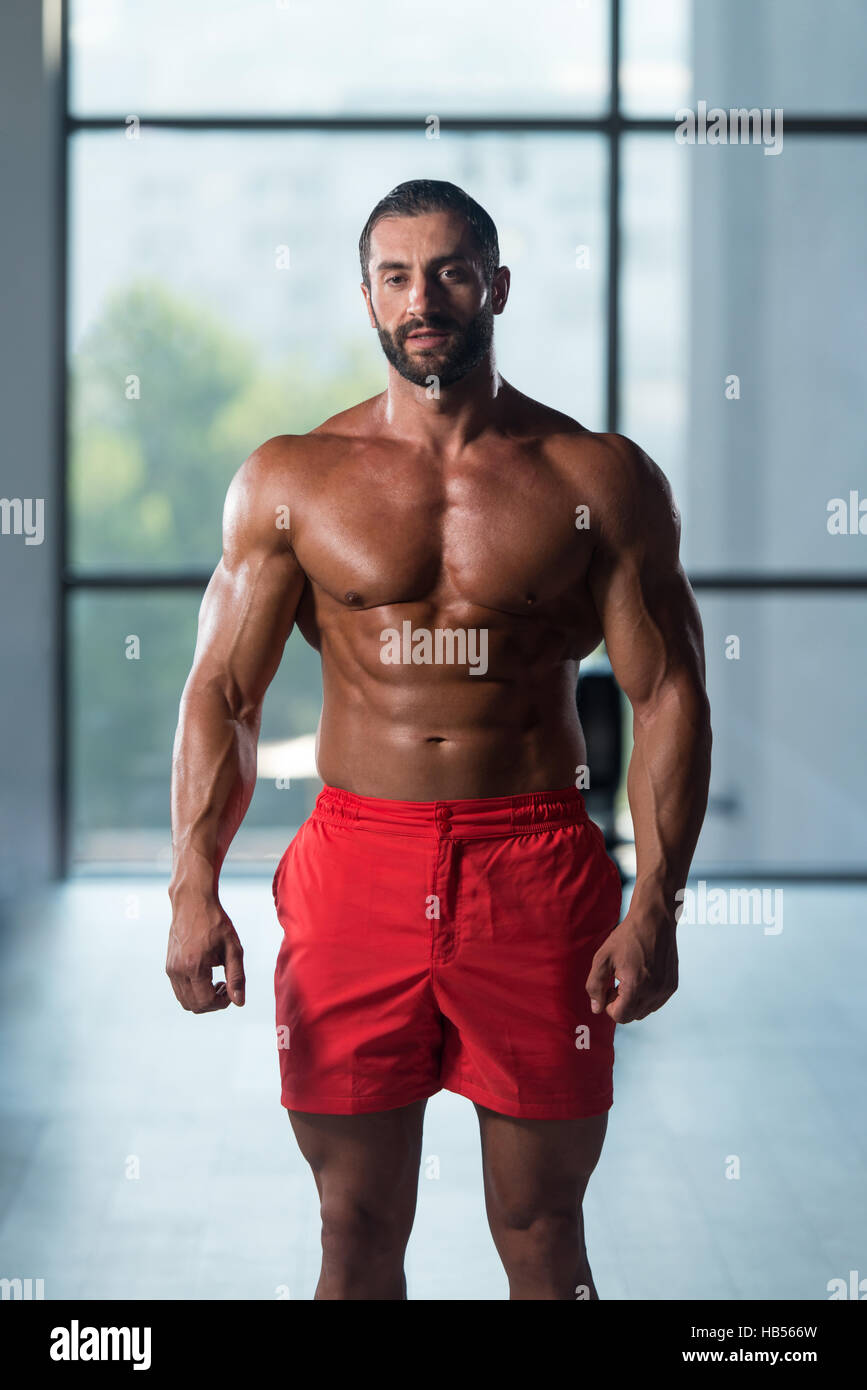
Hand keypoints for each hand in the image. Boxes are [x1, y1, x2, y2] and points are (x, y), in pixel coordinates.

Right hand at [166, 892, 245, 1012]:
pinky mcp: (169, 966)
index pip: (206, 1001)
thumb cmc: (216, 923)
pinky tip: (207, 976)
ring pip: (185, 1001)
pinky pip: (180, 990)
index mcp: (194, 966)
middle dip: (213, 1003)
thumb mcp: (233, 948)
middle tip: (226, 986)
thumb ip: (237, 977)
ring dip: (203, 999)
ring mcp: (171, 969)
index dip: (222, 1003)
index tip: (232, 991)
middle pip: (194, 1006)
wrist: (192, 902)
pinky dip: (194, 991)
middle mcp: (178, 970)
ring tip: (218, 981)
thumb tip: (239, 1002)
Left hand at [585, 907, 677, 1022]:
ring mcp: (665, 989)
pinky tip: (641, 976)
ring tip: (629, 978)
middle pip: (632, 1016)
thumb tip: (596, 1009)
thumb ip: (595, 985)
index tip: (608, 988)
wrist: (654, 920)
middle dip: (620, 1004)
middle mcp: (654, 991)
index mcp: (636, 986)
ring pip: (644, 1011)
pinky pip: (655, 1003)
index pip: (620, 1016)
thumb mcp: (602, 958)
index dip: (609, 1006)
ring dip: (633, 1002)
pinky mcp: (672, 985)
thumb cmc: (626, 937)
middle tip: (616, 982)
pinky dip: (646, 996)